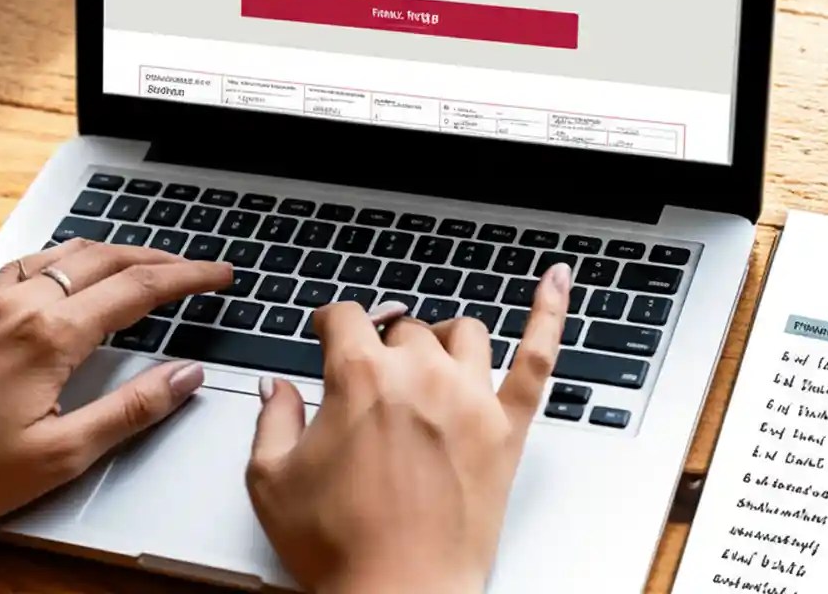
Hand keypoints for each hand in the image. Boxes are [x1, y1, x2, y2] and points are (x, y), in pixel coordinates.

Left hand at [0, 239, 232, 527]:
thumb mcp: (62, 455)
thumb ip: (132, 409)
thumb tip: (187, 375)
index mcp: (50, 336)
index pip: (139, 289)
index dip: (189, 277)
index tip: (221, 274)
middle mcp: (21, 307)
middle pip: (108, 260)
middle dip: (163, 259)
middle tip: (200, 268)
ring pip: (68, 254)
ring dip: (119, 253)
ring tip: (151, 266)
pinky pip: (30, 264)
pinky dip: (70, 257)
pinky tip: (76, 270)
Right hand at [246, 263, 571, 593]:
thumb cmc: (339, 546)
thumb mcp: (271, 481)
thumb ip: (272, 420)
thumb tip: (277, 388)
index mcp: (361, 377)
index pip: (343, 318)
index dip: (328, 323)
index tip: (325, 331)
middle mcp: (421, 375)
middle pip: (403, 328)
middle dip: (382, 344)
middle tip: (373, 370)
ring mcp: (471, 398)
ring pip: (462, 334)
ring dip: (441, 337)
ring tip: (431, 354)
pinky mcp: (508, 428)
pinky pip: (538, 357)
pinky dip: (549, 313)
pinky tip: (556, 280)